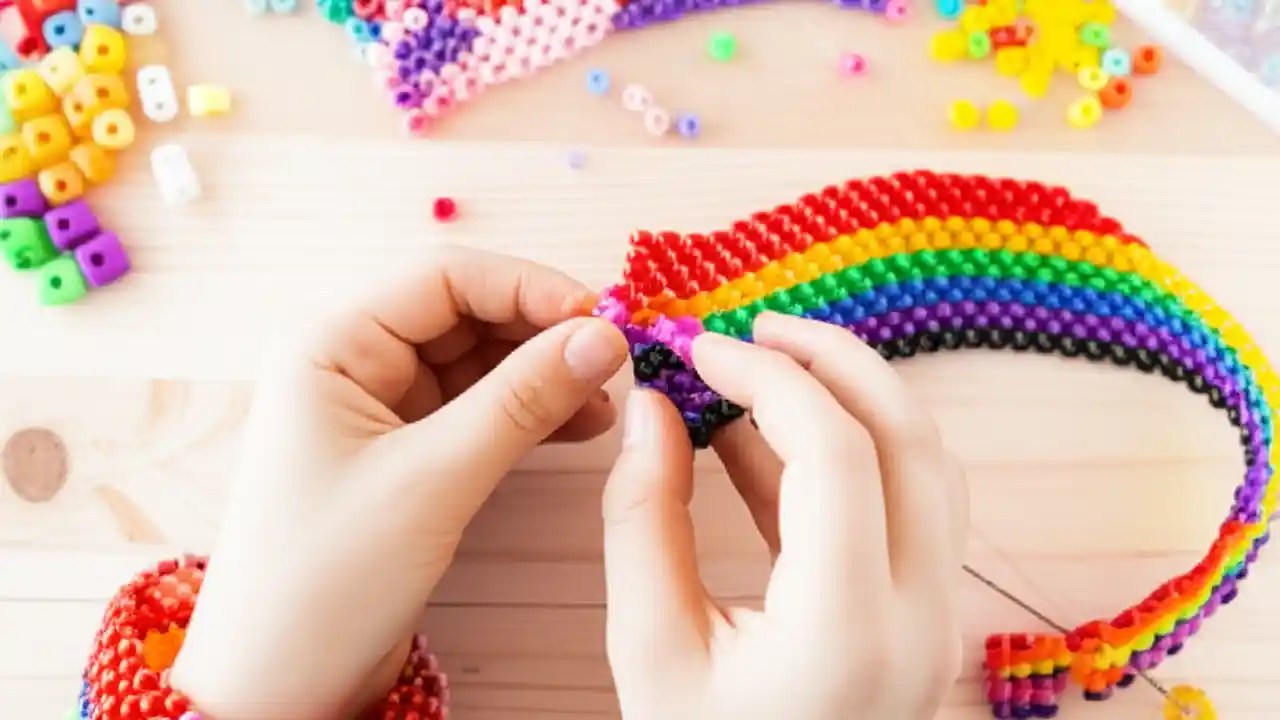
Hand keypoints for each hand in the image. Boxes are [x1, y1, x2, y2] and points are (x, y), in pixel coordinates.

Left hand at [171, 246, 628, 718]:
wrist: (277, 683)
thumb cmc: (324, 580)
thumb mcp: (433, 480)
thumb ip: (521, 401)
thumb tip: (602, 337)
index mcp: (330, 341)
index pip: (446, 278)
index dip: (531, 288)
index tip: (603, 317)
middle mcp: (350, 359)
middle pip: (466, 313)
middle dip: (543, 332)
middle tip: (616, 360)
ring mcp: (376, 406)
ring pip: (478, 362)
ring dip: (542, 375)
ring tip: (604, 403)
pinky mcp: (401, 450)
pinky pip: (475, 408)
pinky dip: (527, 414)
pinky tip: (578, 426)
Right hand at [603, 312, 967, 719]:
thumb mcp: (649, 648)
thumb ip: (644, 518)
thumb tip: (653, 405)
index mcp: (847, 627)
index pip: (837, 453)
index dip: (768, 377)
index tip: (699, 348)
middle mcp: (918, 614)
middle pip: (909, 438)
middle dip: (833, 360)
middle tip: (754, 327)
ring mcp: (936, 616)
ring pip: (924, 464)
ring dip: (851, 399)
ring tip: (760, 371)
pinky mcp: (925, 616)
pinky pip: (906, 505)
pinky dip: (847, 456)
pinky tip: (762, 447)